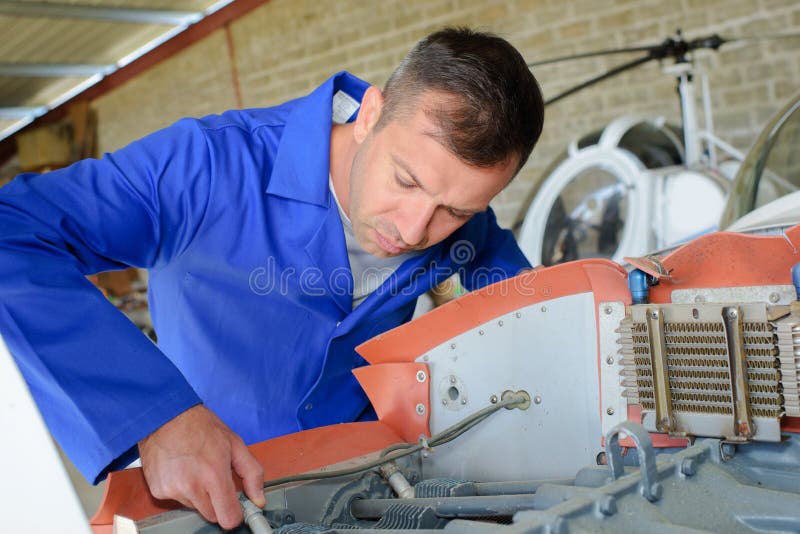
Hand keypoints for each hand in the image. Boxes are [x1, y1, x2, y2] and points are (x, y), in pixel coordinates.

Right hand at [138, 404, 265, 528]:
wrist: (166, 416)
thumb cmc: (201, 426)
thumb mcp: (235, 444)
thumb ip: (252, 473)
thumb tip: (259, 498)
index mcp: (214, 475)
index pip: (228, 518)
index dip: (235, 514)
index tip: (236, 506)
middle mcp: (191, 487)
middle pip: (212, 515)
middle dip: (217, 501)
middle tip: (214, 478)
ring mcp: (172, 490)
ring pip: (194, 507)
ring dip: (198, 494)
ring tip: (196, 468)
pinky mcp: (158, 491)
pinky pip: (177, 500)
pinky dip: (181, 490)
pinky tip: (181, 469)